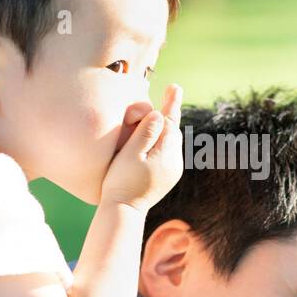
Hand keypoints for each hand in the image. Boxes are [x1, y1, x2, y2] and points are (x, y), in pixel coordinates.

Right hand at [100, 84, 182, 210]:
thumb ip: (145, 132)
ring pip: (171, 141)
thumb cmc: (121, 180)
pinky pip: (168, 152)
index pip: (170, 122)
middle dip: (170, 114)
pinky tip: (158, 134)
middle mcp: (175, 163)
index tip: (175, 86)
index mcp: (166, 154)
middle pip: (173, 131)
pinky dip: (163, 141)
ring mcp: (173, 171)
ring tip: (165, 109)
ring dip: (166, 127)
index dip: (170, 104)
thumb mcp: (130, 153)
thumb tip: (158, 113)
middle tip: (172, 91)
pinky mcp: (168, 177)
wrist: (124, 210)